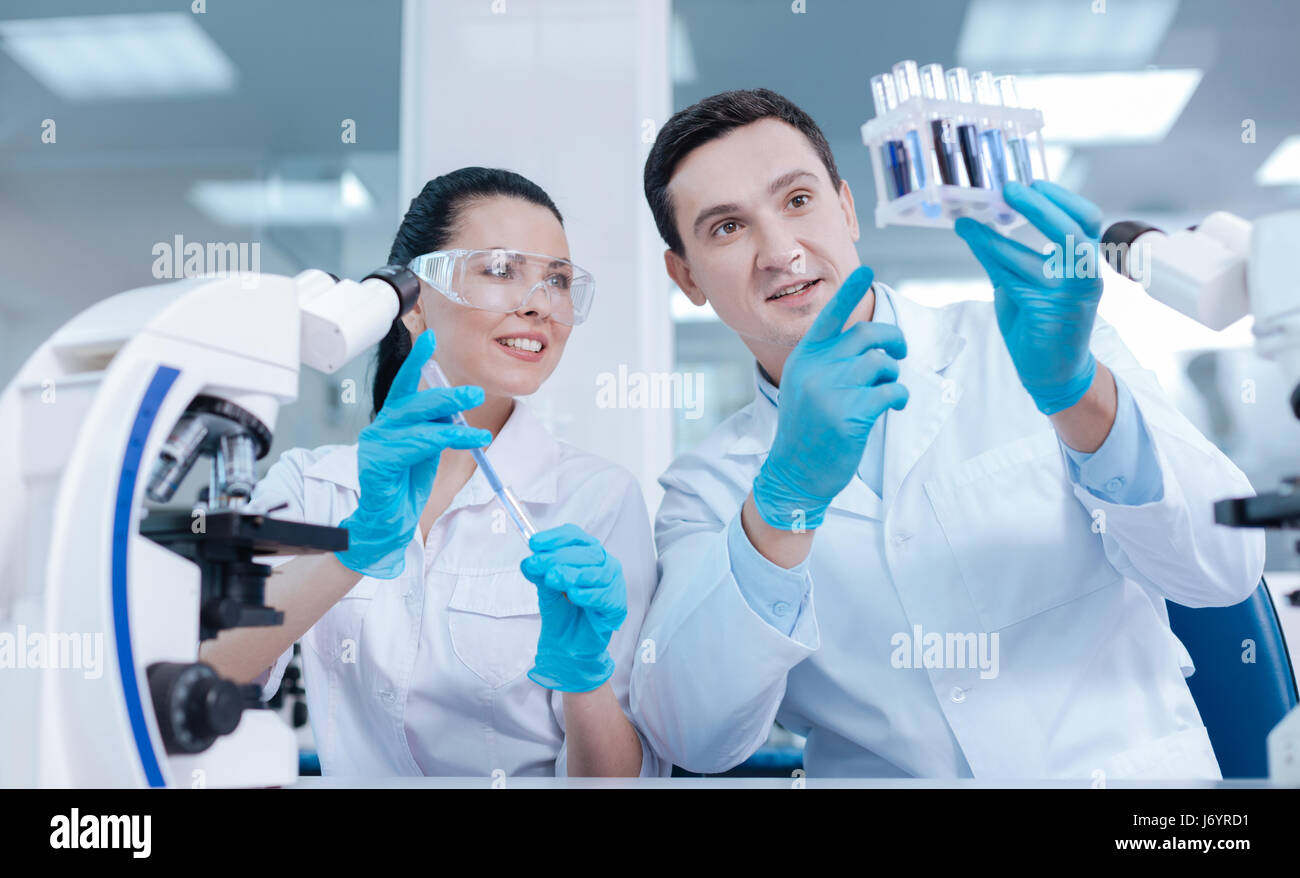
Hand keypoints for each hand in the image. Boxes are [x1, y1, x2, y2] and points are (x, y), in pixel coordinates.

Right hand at [335, 330, 491, 578]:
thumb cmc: (405, 485)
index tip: (429, 337)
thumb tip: (456, 405)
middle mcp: (381, 428)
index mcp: (392, 420)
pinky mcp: (377, 465)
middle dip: (447, 396)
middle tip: (476, 394)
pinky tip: (465, 444)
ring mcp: (376, 446)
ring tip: (481, 434)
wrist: (387, 524)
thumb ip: (436, 425)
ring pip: (419, 426)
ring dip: (454, 426)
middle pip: (414, 402)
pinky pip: (414, 448)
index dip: (416, 361)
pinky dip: (442, 443)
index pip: (403, 384)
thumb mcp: (427, 448)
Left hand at [520, 524, 626, 692]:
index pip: (574, 536)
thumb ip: (540, 572)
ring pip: (597, 572)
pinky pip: (604, 596)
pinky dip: (587, 595)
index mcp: (586, 552)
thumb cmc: (561, 610)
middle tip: (537, 564)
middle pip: (586, 553)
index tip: (534, 544)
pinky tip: (574, 596)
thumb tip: (529, 562)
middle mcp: (603, 563)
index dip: (555, 538)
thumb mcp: (546, 586)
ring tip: (553, 579)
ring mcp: (614, 583)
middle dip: (558, 557)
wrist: (568, 644)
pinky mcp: (617, 604)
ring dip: (572, 574)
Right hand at [751, 266, 908, 531]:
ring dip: (893, 376)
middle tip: (899, 352)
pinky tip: (895, 407)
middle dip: (892, 340)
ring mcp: (831, 390)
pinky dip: (900, 397)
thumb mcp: (807, 386)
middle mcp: (816, 368)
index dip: (850, 292)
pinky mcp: (850, 414)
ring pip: (882, 363)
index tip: (868, 270)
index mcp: (805, 358)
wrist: (794, 472)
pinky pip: (891, 391)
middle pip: (867, 335)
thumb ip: (830, 362)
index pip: (830, 316)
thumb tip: (873, 344)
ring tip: (886, 392)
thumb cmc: (808, 430)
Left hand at [955, 180, 1103, 414]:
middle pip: (1076, 228)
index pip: (1086, 218)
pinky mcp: (1051, 312)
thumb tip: (972, 220)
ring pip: (1032, 255)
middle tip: (1008, 188)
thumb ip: (1004, 254)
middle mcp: (1085, 274)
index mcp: (1084, 261)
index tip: (1031, 181)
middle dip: (1042, 205)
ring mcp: (1072, 294)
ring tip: (968, 219)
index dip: (1061, 197)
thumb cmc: (1040, 322)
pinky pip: (1016, 277)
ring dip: (996, 236)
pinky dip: (991, 254)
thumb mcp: (1021, 280)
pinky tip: (972, 238)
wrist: (1052, 370)